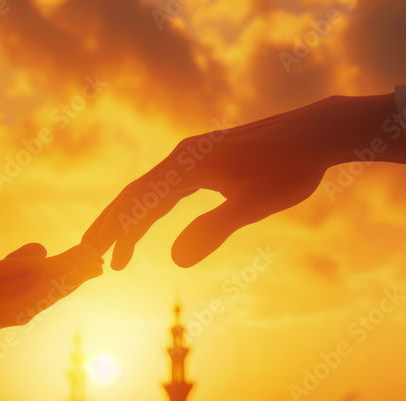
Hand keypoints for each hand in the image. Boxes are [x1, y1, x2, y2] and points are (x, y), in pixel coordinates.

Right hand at [84, 94, 405, 268]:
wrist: (318, 133)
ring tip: (113, 248)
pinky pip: (167, 186)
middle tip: (87, 254)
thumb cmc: (290, 169)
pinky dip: (151, 207)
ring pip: (150, 189)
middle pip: (135, 193)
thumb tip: (175, 262)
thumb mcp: (253, 204)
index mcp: (188, 165)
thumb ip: (213, 230)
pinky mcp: (208, 159)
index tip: (105, 262)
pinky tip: (150, 220)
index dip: (120, 233)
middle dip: (111, 225)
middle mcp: (185, 156)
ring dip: (128, 218)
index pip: (140, 202)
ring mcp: (195, 155)